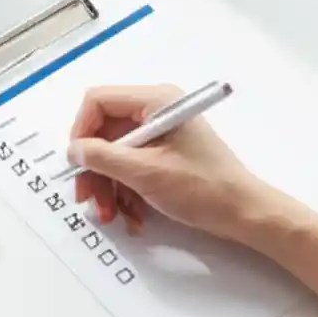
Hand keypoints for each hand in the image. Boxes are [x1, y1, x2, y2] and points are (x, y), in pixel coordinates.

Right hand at [68, 84, 282, 243]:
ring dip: (108, 185)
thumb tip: (73, 150)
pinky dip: (125, 190)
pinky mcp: (165, 153)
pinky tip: (131, 215)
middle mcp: (156, 110)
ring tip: (110, 215)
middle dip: (95, 168)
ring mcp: (161, 132)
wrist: (244, 213)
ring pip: (115, 153)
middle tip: (87, 199)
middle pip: (105, 132)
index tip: (78, 164)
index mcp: (155, 101)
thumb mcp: (145, 173)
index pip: (99, 102)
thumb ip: (103, 158)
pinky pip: (131, 166)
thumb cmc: (201, 187)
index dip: (81, 131)